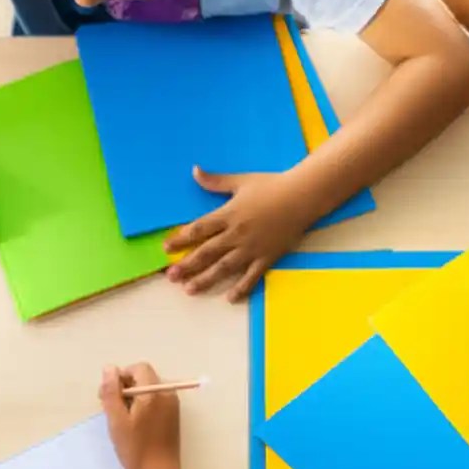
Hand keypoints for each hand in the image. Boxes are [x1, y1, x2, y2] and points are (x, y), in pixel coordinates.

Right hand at [99, 363, 180, 468]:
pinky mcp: (173, 417)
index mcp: (154, 392)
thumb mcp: (117, 419)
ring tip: (121, 418)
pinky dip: (143, 406)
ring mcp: (173, 406)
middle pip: (145, 378)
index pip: (139, 368)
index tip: (110, 395)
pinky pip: (156, 401)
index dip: (122, 377)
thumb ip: (111, 391)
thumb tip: (109, 368)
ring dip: (133, 397)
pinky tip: (134, 424)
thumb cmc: (135, 448)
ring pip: (149, 390)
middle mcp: (167, 395)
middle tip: (111, 408)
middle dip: (126, 387)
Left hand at [163, 167, 310, 302]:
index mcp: (228, 214)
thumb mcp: (241, 181)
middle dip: (187, 265)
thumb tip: (195, 170)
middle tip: (171, 276)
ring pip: (224, 267)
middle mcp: (237, 234)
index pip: (198, 229)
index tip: (166, 248)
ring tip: (190, 289)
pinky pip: (251, 276)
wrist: (302, 196)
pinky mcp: (267, 257)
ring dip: (205, 279)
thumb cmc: (272, 185)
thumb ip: (215, 181)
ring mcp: (251, 248)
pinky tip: (229, 298)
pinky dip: (241, 288)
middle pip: (206, 252)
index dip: (180, 239)